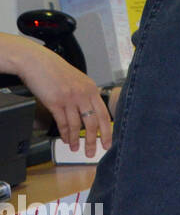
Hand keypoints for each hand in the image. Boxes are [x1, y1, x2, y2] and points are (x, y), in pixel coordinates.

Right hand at [3, 35, 111, 156]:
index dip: (108, 130)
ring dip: (77, 139)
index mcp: (92, 89)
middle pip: (94, 122)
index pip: (105, 113)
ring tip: (76, 149)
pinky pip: (63, 123)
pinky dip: (65, 133)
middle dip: (94, 140)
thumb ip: (86, 95)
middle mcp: (83, 94)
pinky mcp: (55, 102)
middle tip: (93, 152)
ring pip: (78, 125)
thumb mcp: (78, 80)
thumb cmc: (55, 70)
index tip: (108, 142)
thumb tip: (90, 111)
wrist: (37, 62)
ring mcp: (70, 99)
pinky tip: (66, 139)